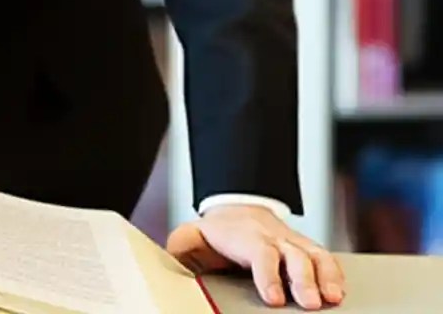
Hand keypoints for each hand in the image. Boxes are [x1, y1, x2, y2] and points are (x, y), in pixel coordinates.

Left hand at [167, 205, 343, 309]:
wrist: (235, 208)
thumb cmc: (212, 233)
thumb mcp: (189, 237)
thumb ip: (183, 248)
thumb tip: (172, 261)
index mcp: (244, 236)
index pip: (260, 253)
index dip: (269, 275)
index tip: (274, 299)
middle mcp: (272, 237)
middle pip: (293, 255)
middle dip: (303, 280)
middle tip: (310, 303)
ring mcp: (292, 241)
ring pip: (314, 254)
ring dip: (326, 276)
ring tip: (333, 299)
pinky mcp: (305, 248)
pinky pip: (325, 257)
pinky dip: (335, 273)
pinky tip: (339, 291)